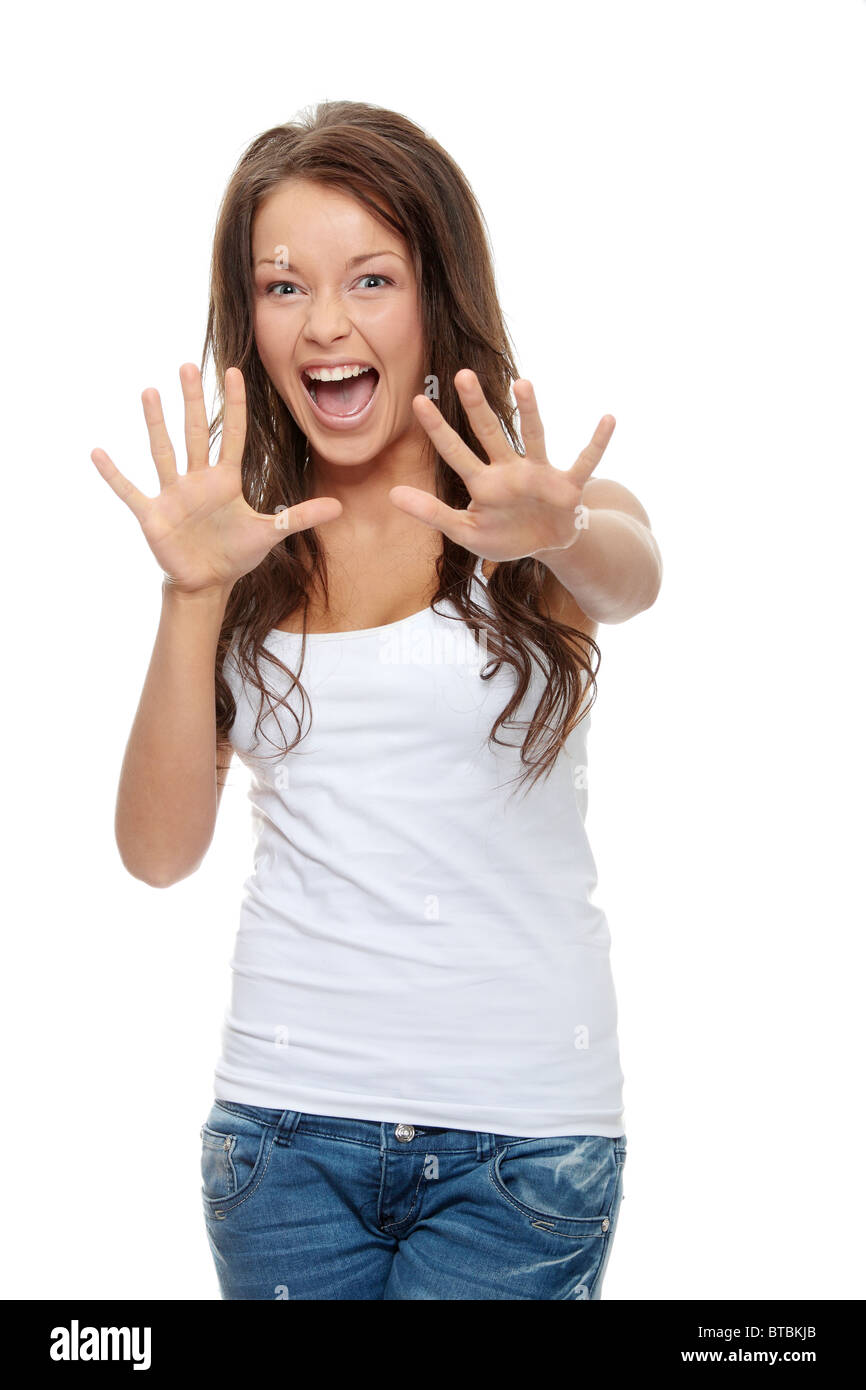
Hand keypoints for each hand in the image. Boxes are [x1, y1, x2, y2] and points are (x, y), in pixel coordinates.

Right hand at [91, 365, 341, 593]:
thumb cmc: (235, 555)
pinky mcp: (153, 514)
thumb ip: (300, 517)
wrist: (207, 582)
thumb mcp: (269, 534)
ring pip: (163, 452)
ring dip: (156, 424)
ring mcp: (172, 494)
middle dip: (191, 401)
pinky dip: (114, 474)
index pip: (231, 435)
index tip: (234, 372)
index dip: (234, 405)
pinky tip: (97, 452)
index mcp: (225, 480)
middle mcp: (197, 480)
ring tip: (149, 391)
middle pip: (194, 433)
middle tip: (187, 365)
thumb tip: (339, 507)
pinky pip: (130, 490)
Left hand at [389, 369, 614, 561]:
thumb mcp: (465, 532)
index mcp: (483, 483)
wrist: (546, 546)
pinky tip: (608, 419)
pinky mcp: (568, 486)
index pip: (454, 452)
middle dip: (477, 407)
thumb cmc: (504, 535)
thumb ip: (432, 514)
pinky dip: (598, 443)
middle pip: (490, 433)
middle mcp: (509, 470)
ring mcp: (539, 474)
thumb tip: (392, 494)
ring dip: (529, 412)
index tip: (418, 401)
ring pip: (533, 437)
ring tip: (523, 383)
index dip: (438, 429)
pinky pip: (585, 461)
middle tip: (462, 375)